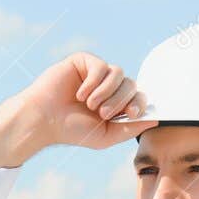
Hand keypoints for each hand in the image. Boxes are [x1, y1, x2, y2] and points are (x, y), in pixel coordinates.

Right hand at [16, 52, 158, 150]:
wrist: (44, 121)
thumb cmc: (72, 130)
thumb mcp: (106, 136)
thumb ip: (130, 128)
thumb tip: (155, 118)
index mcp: (115, 103)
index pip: (138, 96)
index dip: (139, 103)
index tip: (131, 113)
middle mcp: (108, 86)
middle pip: (131, 84)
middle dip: (120, 100)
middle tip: (103, 113)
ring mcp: (95, 73)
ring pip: (118, 73)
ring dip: (106, 92)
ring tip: (90, 105)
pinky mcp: (83, 62)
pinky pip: (100, 66)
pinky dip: (93, 82)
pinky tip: (80, 94)